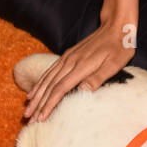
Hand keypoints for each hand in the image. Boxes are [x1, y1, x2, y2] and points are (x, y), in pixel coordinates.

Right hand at [22, 19, 137, 122]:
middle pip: (50, 86)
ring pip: (47, 80)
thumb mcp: (115, 64)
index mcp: (81, 66)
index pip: (60, 89)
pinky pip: (49, 72)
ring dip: (36, 96)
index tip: (41, 118)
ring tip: (27, 111)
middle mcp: (70, 62)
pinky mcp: (67, 56)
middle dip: (38, 105)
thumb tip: (82, 90)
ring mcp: (67, 58)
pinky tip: (33, 93)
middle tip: (29, 120)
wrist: (116, 26)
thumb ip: (98, 77)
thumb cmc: (119, 47)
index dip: (50, 104)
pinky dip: (39, 84)